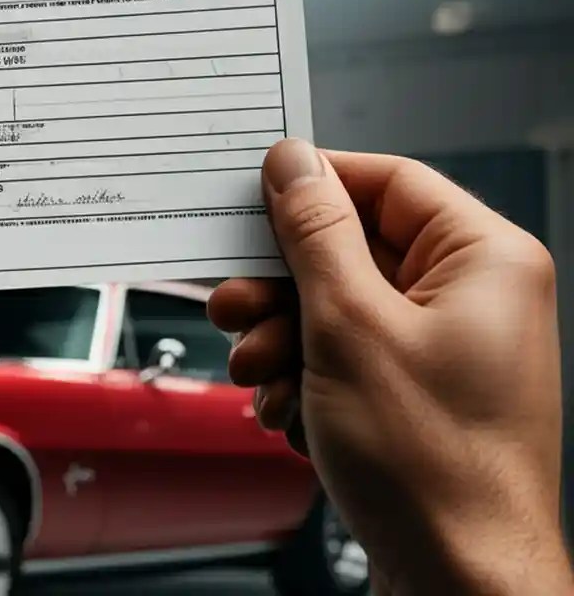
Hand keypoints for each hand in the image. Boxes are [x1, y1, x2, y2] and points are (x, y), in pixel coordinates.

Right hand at [209, 139, 569, 594]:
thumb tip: (292, 164)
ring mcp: (448, 349)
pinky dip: (307, 378)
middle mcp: (473, 298)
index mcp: (484, 260)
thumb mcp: (349, 325)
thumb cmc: (434, 464)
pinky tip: (290, 411)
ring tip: (262, 373)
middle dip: (283, 286)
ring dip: (285, 339)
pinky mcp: (420, 394)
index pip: (388, 182)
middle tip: (235, 304)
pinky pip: (347, 357)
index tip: (252, 197)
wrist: (458, 578)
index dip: (313, 185)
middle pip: (353, 251)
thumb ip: (313, 233)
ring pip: (340, 309)